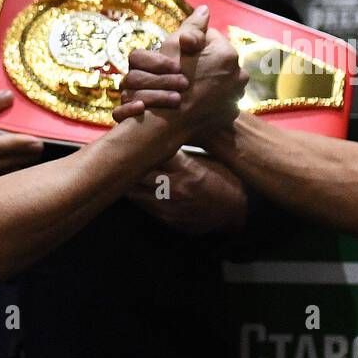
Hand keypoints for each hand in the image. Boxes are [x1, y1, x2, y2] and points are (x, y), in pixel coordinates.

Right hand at [113, 6, 248, 134]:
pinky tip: (195, 100)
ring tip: (188, 85)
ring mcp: (236, 97)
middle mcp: (239, 75)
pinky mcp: (230, 115)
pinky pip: (220, 100)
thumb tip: (204, 9)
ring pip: (220, 80)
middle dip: (203, 62)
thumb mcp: (176, 45)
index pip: (211, 38)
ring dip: (208, 80)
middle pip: (218, 60)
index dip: (192, 44)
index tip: (180, 53)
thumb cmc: (167, 80)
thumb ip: (193, 26)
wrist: (168, 122)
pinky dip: (210, 99)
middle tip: (184, 70)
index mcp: (228, 54)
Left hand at [126, 150, 247, 234]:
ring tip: (125, 170)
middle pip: (136, 173)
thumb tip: (157, 140)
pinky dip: (138, 195)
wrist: (236, 211)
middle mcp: (174, 187)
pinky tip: (137, 186)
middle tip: (120, 153)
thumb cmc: (223, 179)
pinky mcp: (166, 218)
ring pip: (134, 191)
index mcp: (185, 168)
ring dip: (129, 181)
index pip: (150, 153)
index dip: (139, 146)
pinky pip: (142, 205)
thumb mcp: (206, 159)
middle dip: (128, 163)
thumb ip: (181, 152)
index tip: (132, 139)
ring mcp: (168, 205)